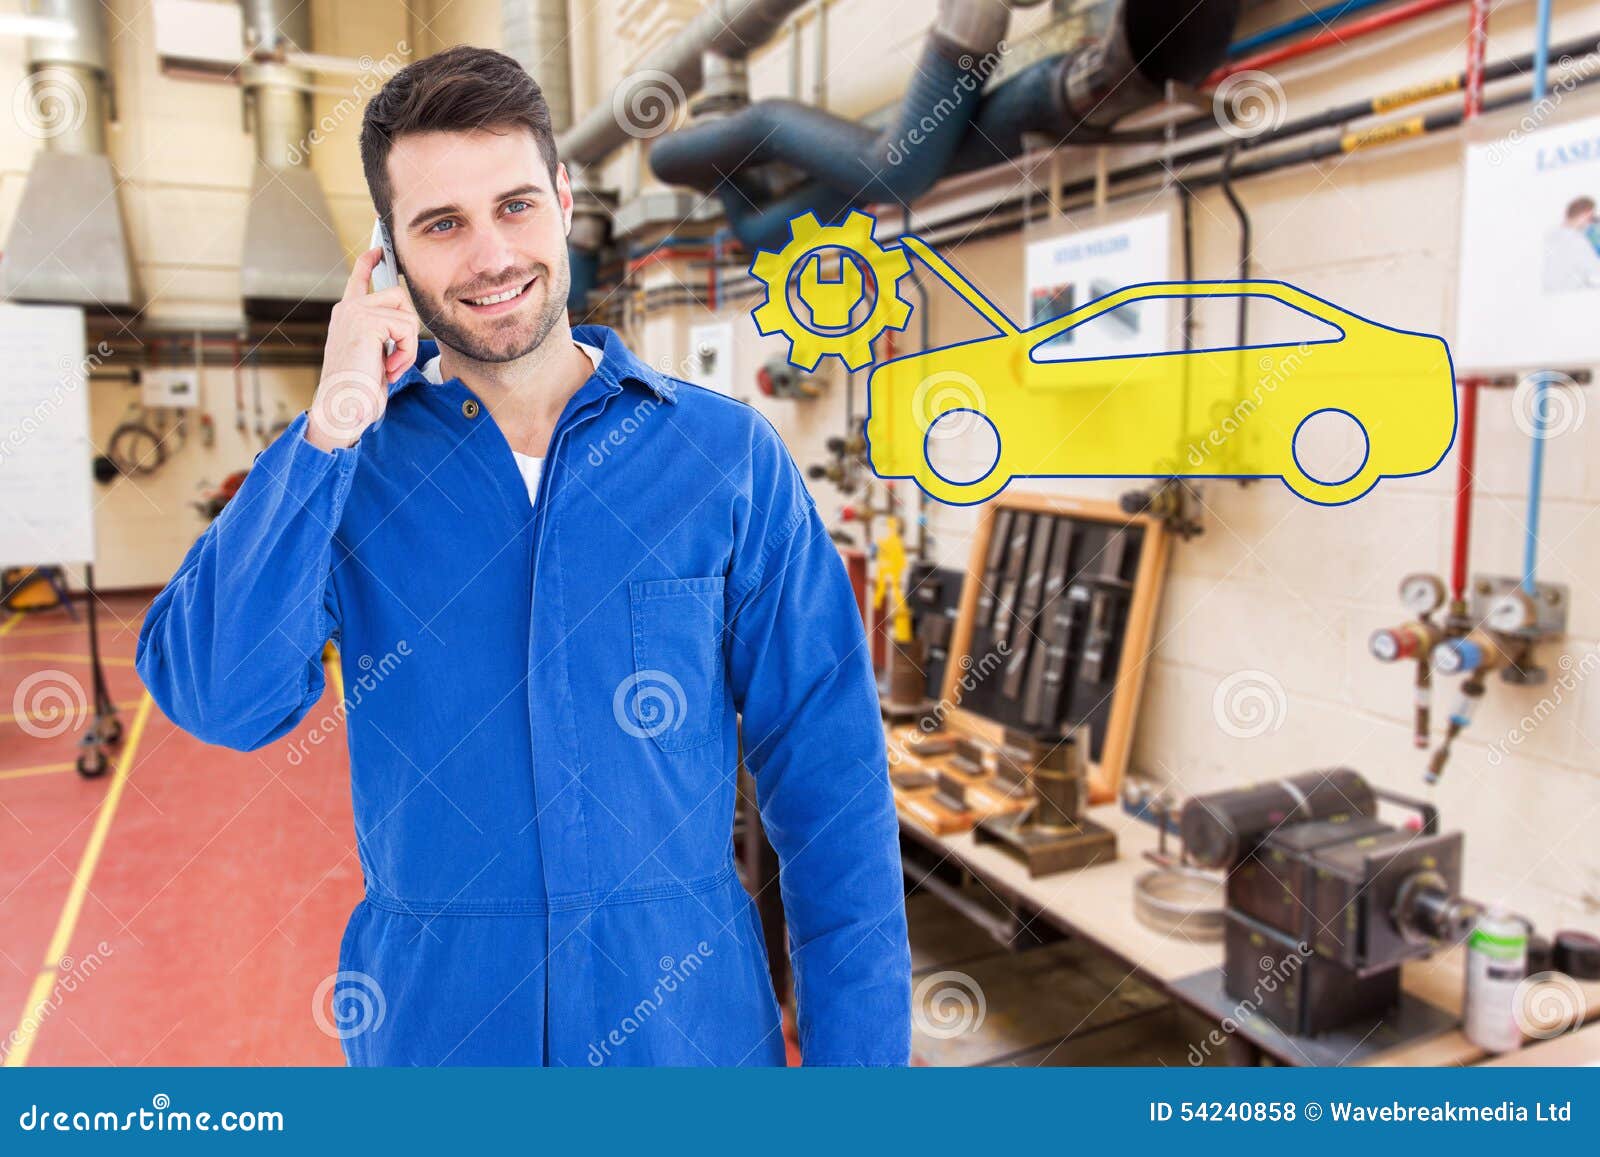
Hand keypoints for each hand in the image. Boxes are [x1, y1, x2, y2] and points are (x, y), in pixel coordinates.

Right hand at [305, 247, 419, 450]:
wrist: (344, 408)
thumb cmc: (360, 391)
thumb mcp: (374, 357)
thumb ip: (383, 335)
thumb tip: (403, 323)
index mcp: (348, 316)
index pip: (358, 280)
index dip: (369, 263)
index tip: (378, 250)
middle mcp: (348, 309)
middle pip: (399, 296)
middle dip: (409, 329)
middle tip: (396, 359)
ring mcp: (355, 313)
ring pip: (406, 314)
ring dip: (408, 345)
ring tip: (390, 367)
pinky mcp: (365, 322)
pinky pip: (406, 328)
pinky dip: (405, 352)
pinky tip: (389, 368)